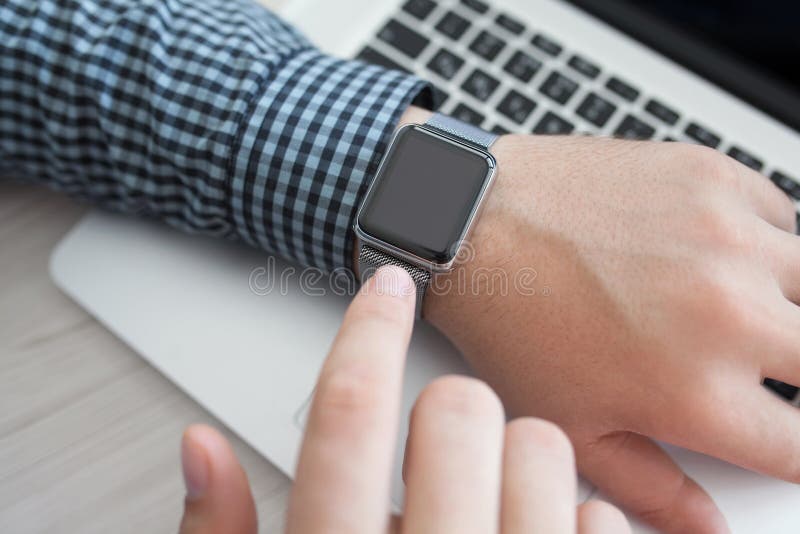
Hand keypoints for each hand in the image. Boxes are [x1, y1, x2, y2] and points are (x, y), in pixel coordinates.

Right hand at [178, 266, 628, 532]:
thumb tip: (199, 446)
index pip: (345, 416)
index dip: (365, 332)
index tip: (388, 287)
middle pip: (459, 409)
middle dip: (446, 415)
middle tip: (436, 450)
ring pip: (543, 445)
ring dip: (514, 459)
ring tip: (485, 506)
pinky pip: (600, 518)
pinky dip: (569, 519)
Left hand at [423, 130, 799, 532]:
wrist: (472, 225)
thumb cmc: (509, 322)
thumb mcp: (569, 427)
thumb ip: (650, 485)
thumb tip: (706, 526)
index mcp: (697, 394)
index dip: (794, 450)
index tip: (778, 435)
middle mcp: (729, 315)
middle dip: (796, 376)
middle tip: (750, 368)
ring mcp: (729, 238)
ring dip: (789, 307)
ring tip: (736, 310)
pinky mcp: (714, 178)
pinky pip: (784, 216)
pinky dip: (767, 243)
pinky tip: (722, 255)